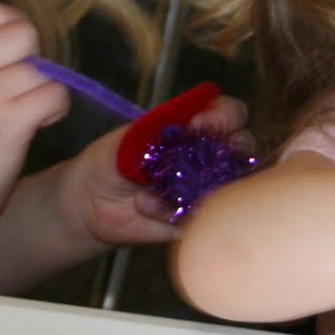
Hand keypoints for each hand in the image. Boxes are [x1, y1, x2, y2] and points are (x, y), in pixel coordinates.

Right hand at [0, 3, 67, 227]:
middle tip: (20, 85)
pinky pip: (55, 95)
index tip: (10, 57)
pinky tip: (38, 123)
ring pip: (41, 70)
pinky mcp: (11, 122)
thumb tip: (19, 34)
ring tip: (27, 111)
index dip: (12, 31)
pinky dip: (54, 109)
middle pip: (22, 32)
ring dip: (43, 91)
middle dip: (31, 57)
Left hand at [62, 93, 252, 248]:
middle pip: (244, 149)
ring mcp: (206, 190)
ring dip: (194, 185)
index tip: (202, 121)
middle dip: (234, 146)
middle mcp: (211, 158)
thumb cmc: (111, 160)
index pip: (229, 114)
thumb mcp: (128, 139)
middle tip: (211, 147)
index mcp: (197, 129)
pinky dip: (168, 211)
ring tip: (151, 187)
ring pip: (227, 187)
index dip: (225, 115)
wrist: (91, 200)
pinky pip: (197, 217)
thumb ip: (157, 131)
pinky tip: (142, 204)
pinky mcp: (193, 219)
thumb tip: (183, 127)